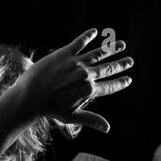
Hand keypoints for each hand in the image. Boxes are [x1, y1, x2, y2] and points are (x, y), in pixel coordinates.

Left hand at [15, 28, 133, 133]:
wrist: (31, 97)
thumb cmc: (50, 110)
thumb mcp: (72, 117)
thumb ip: (91, 120)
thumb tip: (108, 129)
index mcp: (89, 91)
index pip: (110, 86)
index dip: (121, 82)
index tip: (129, 79)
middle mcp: (86, 75)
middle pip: (108, 68)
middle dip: (121, 64)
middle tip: (130, 60)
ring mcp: (76, 63)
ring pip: (98, 53)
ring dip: (111, 49)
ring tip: (121, 44)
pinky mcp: (65, 53)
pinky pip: (80, 42)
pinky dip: (88, 36)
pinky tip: (95, 31)